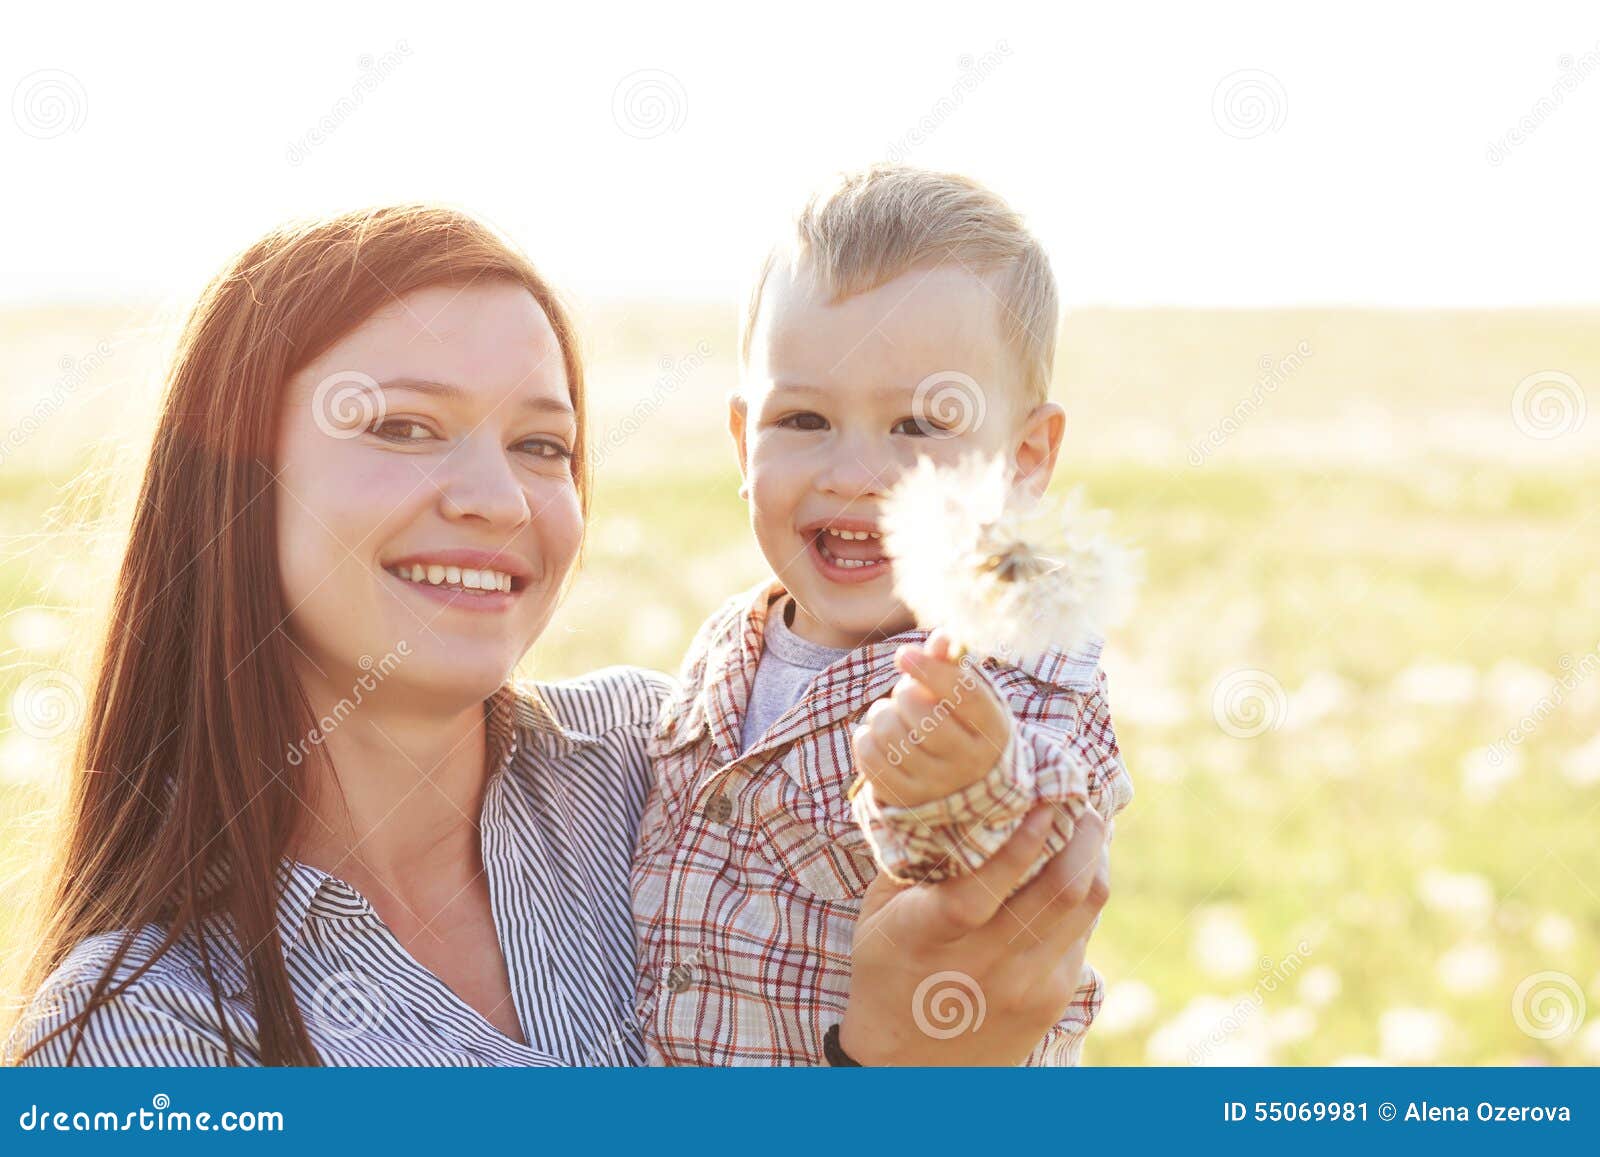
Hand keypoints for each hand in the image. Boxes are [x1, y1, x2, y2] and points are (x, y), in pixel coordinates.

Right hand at [839, 802, 1110, 1064]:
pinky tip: (1074, 878)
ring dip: (1093, 863)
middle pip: (1060, 890)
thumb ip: (914, 858)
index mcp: (930, 935)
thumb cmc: (887, 971)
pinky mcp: (1051, 1003)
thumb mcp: (879, 913)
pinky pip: (1081, 937)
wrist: (906, 1070)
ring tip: (1089, 833)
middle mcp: (985, 964)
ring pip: (1085, 911)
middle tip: (1084, 805)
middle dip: (1083, 837)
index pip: (986, 886)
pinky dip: (1081, 900)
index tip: (1044, 802)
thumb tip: (950, 795)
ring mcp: (1025, 987)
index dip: (1022, 841)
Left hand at [852, 629, 1011, 807]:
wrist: (961, 785)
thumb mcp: (966, 699)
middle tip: (903, 694)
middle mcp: (969, 763)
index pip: (963, 693)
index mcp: (991, 730)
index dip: (929, 669)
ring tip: (889, 715)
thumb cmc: (961, 726)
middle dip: (903, 695)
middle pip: (923, 716)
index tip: (903, 655)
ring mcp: (937, 786)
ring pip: (891, 736)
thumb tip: (942, 638)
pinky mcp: (906, 800)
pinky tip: (876, 736)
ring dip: (881, 715)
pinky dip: (865, 739)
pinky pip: (871, 760)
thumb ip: (950, 667)